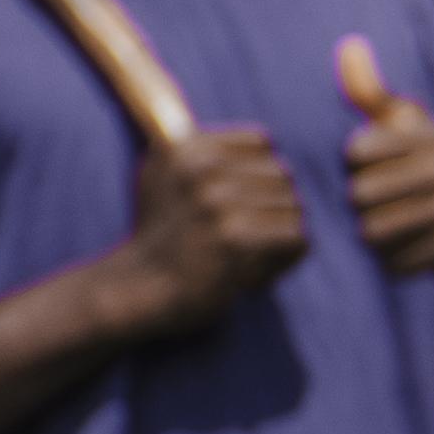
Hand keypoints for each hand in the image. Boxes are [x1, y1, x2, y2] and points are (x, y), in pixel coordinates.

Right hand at [115, 124, 309, 335]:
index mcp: (187, 146)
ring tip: (246, 259)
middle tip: (245, 241)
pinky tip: (254, 276)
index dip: (262, 175)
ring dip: (279, 240)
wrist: (136, 292)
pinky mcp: (233, 238)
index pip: (263, 143)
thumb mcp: (162, 177)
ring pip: (295, 208)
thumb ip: (203, 152)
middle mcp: (201, 168)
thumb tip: (266, 141)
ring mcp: (217, 202)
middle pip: (284, 177)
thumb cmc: (157, 238)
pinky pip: (297, 238)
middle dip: (273, 212)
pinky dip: (284, 261)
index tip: (242, 204)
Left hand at [339, 34, 433, 279]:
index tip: (375, 176)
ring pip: (374, 231)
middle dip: (362, 211)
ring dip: (378, 242)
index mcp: (431, 135)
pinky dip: (398, 265)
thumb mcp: (418, 131)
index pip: (356, 150)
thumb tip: (349, 46)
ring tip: (391, 239)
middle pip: (359, 194)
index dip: (356, 170)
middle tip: (382, 214)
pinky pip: (399, 262)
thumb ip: (378, 96)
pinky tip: (409, 258)